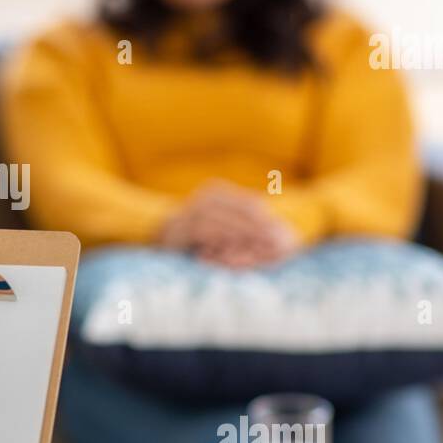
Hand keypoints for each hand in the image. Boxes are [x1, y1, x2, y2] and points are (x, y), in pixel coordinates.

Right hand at [158, 181, 299, 268]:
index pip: (251, 204)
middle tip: (281, 245)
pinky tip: (241, 252)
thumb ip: (239, 219)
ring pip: (232, 223)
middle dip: (264, 230)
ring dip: (251, 238)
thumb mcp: (218, 218)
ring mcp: (196, 208)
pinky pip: (214, 234)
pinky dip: (229, 244)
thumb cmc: (194, 229)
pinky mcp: (187, 225)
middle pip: (244, 212)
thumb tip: (274, 224)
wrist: (159, 231)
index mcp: (218, 190)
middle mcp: (208, 195)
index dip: (267, 220)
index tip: (283, 235)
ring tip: (267, 251)